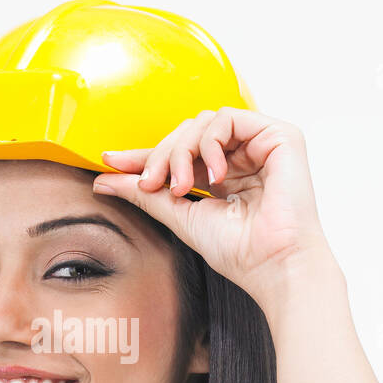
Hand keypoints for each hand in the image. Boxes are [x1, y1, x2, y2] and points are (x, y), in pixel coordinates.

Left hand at [94, 107, 334, 308]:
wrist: (273, 265)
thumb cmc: (240, 252)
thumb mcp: (180, 216)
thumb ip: (146, 194)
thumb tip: (103, 180)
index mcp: (224, 176)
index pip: (179, 154)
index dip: (144, 155)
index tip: (110, 161)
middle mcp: (243, 157)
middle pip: (188, 132)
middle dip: (161, 154)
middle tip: (151, 183)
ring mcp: (261, 145)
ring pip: (203, 122)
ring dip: (182, 150)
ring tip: (182, 186)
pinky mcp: (280, 136)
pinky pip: (228, 117)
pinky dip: (210, 142)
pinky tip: (213, 174)